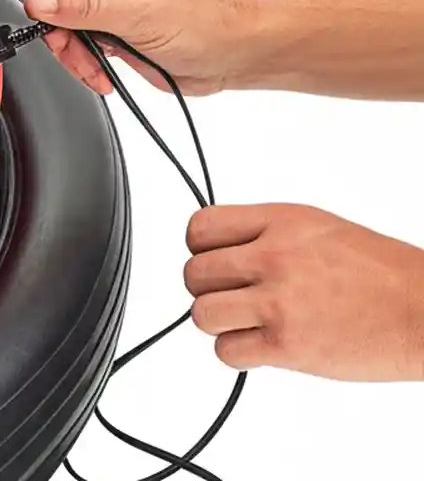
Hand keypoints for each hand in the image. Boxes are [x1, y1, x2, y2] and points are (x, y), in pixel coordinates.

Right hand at [27, 0, 260, 95]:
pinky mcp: (114, 18)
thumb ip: (83, 7)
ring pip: (65, 21)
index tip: (49, 29)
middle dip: (64, 33)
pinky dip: (85, 59)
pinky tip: (102, 70)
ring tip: (95, 69)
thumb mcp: (138, 14)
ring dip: (75, 52)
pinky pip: (79, 37)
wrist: (232, 54)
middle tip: (76, 56)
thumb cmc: (205, 23)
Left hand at [183, 203, 423, 380]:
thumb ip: (265, 236)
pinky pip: (226, 351)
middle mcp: (274, 257)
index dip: (200, 249)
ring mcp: (279, 301)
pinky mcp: (287, 344)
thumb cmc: (380, 273)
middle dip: (208, 289)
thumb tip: (219, 253)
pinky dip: (239, 353)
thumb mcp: (317, 229)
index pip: (200, 228)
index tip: (215, 262)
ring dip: (220, 323)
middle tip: (235, 298)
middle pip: (194, 274)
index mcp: (281, 222)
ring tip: (249, 323)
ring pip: (202, 314)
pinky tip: (263, 345)